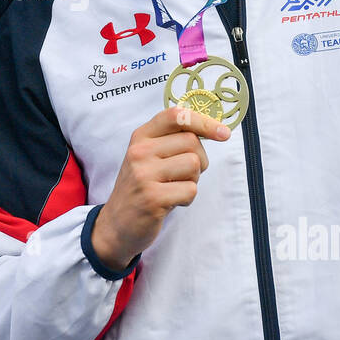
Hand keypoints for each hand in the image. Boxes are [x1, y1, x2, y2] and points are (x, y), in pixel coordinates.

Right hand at [91, 106, 230, 271]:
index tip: (223, 133)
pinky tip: (170, 202)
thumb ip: (173, 140)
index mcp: (141, 136)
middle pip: (192, 142)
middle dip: (199, 160)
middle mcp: (140, 151)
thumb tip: (215, 129)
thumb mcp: (148, 156)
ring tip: (174, 188)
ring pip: (194, 164)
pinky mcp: (152, 198)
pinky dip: (187, 198)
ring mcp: (144, 174)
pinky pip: (191, 190)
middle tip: (183, 175)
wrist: (116, 224)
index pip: (176, 115)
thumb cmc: (142, 187)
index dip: (204, 121)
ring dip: (193, 180)